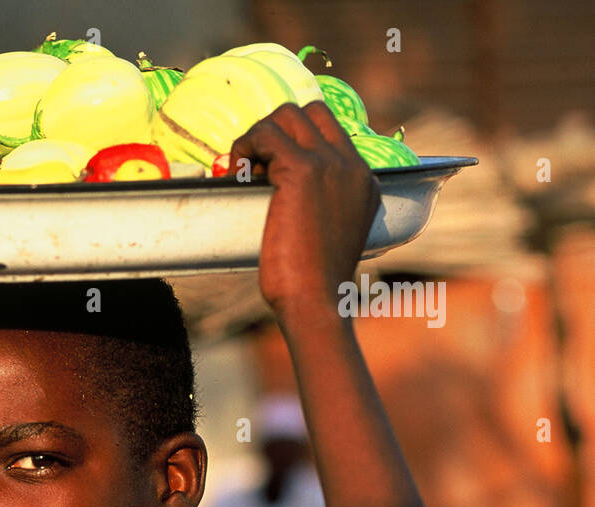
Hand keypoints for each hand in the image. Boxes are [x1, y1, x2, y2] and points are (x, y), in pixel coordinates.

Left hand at [230, 102, 380, 320]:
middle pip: (308, 112)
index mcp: (363, 179)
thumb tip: (283, 189)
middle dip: (274, 131)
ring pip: (286, 115)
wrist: (317, 300)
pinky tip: (237, 176)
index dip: (294, 138)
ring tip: (245, 172)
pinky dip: (244, 147)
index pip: (330, 128)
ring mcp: (329, 164)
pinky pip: (265, 134)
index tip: (270, 168)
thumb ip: (322, 206)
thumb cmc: (313, 282)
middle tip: (255, 168)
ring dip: (257, 137)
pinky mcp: (302, 171)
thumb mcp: (330, 235)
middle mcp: (351, 164)